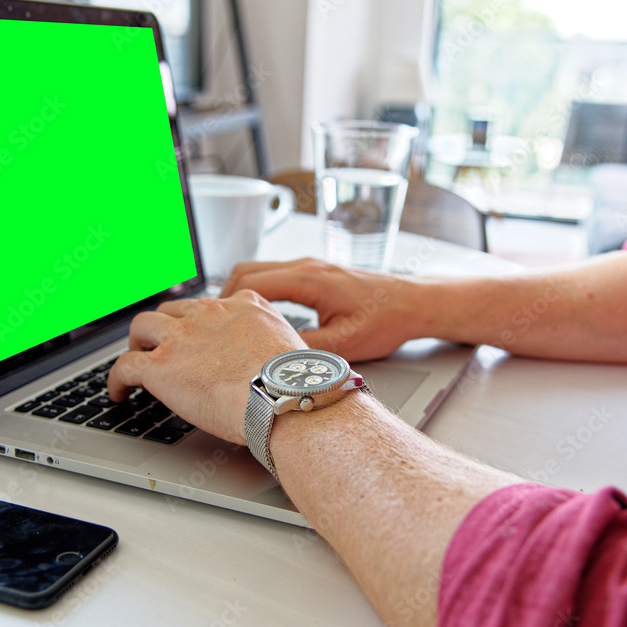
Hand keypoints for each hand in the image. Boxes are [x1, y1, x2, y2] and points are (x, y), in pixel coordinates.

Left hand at [107, 290, 304, 444]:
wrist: (283, 395)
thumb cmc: (295, 380)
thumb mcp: (293, 342)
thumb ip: (276, 339)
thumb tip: (278, 358)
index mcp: (241, 306)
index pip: (210, 305)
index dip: (199, 321)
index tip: (197, 333)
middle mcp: (207, 314)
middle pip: (172, 310)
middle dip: (165, 326)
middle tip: (163, 346)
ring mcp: (181, 337)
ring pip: (142, 326)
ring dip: (137, 343)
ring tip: (137, 360)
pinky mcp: (161, 366)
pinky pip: (125, 365)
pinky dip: (117, 379)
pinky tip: (119, 392)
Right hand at [221, 258, 424, 360]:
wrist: (412, 303)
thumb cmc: (386, 320)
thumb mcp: (343, 345)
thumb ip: (302, 350)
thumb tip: (269, 359)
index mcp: (309, 280)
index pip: (250, 283)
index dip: (225, 304)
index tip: (214, 325)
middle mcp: (306, 266)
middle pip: (246, 270)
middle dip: (224, 297)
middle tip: (215, 325)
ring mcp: (310, 266)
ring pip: (259, 270)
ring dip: (240, 292)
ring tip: (231, 322)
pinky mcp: (315, 272)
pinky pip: (274, 275)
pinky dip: (257, 291)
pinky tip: (257, 314)